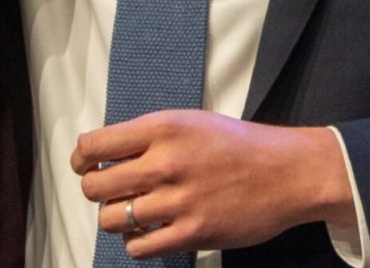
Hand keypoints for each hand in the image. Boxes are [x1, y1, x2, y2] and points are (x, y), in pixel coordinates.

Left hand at [73, 110, 354, 258]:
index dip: (81, 160)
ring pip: (112, 220)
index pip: (94, 146)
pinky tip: (151, 231)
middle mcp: (166, 163)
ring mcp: (178, 201)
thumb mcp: (192, 122)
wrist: (288, 172)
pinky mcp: (192, 233)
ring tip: (134, 212)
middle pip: (95, 187)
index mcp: (163, 128)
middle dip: (95, 191)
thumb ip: (151, 136)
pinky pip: (139, 248)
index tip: (86, 166)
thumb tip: (108, 155)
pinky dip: (138, 242)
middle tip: (110, 192)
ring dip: (116, 218)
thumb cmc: (240, 145)